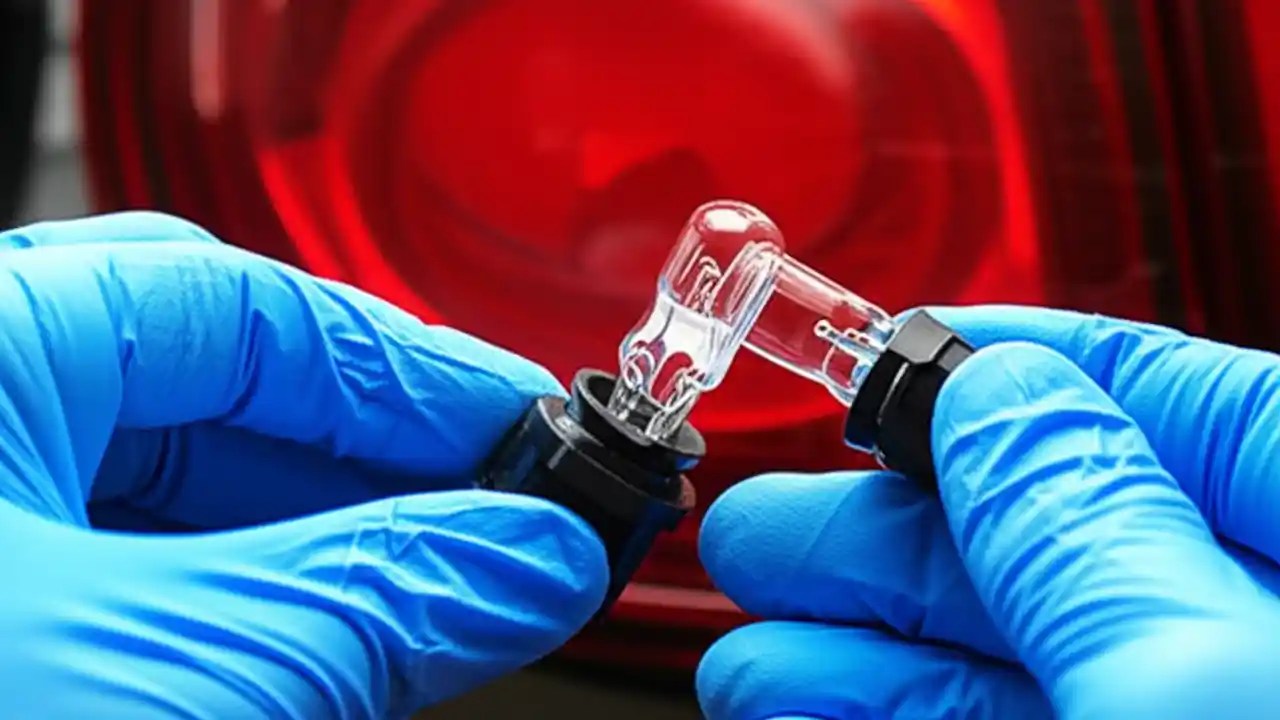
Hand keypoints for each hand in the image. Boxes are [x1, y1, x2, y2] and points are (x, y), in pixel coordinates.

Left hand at [0, 213, 605, 718]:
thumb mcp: (165, 670)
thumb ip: (370, 598)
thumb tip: (538, 554)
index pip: (249, 308)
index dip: (421, 374)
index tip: (542, 431)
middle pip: (227, 394)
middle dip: (388, 469)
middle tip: (517, 521)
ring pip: (190, 491)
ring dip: (337, 548)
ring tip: (454, 593)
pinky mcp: (7, 600)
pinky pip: (145, 567)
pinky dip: (259, 602)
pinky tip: (343, 638)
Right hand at [696, 305, 1279, 718]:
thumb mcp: (1197, 685)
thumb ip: (1086, 527)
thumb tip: (991, 386)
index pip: (1187, 404)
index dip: (1027, 359)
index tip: (902, 342)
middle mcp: (1258, 636)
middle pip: (1056, 534)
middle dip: (885, 520)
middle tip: (770, 513)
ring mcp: (1180, 711)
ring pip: (1002, 646)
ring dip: (851, 627)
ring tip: (750, 616)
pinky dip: (874, 708)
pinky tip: (788, 687)